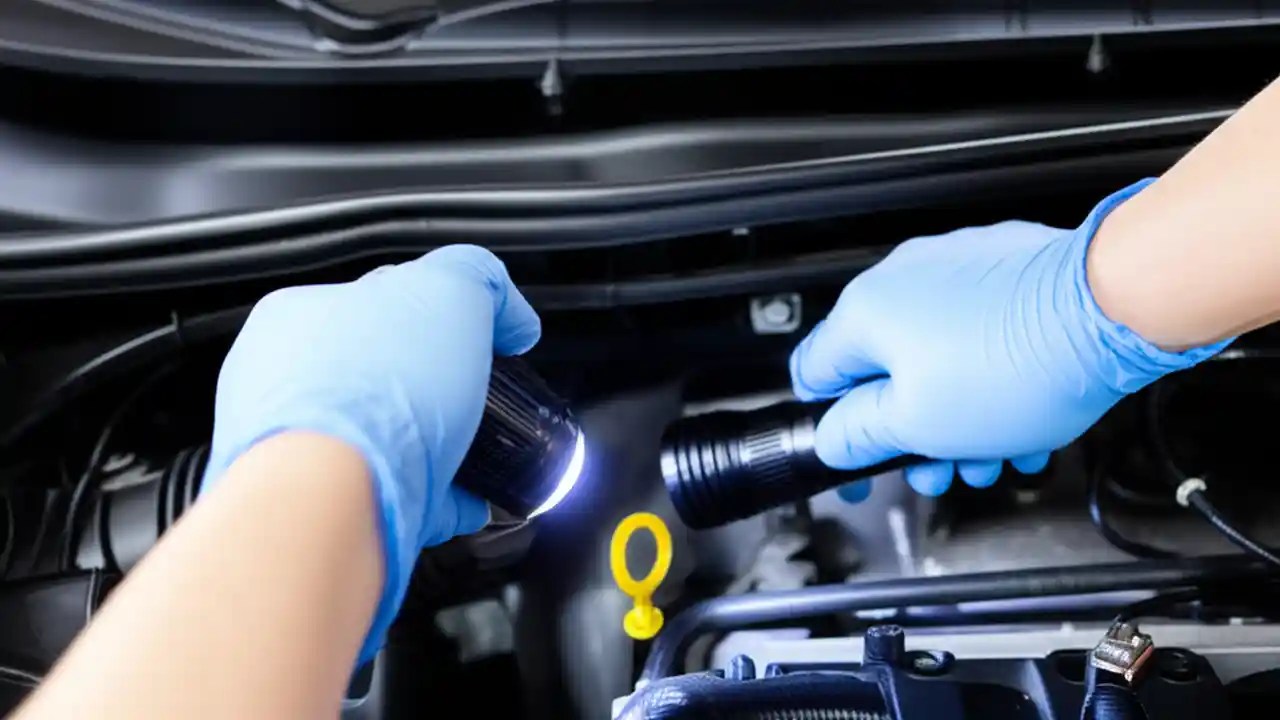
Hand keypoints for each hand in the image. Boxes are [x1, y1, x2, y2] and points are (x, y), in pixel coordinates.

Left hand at [201, 245, 540, 663]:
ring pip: (381, 443)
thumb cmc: (367, 396)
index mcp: (298, 318)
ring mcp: (294, 454)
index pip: (374, 300)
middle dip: (434, 391)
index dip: (437, 317)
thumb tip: (506, 311)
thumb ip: (477, 280)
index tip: (478, 339)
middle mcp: (284, 386)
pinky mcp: (316, 512)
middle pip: (379, 376)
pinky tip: (463, 504)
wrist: (329, 502)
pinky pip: (386, 499)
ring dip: (436, 451)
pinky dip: (431, 502)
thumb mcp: (450, 290)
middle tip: (481, 401)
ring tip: (478, 462)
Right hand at [789, 180, 1229, 497]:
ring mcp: (958, 269)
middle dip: (915, 434)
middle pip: (885, 376)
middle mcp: (903, 279)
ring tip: (997, 449)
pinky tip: (1024, 414)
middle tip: (943, 466)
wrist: (1116, 306)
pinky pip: (981, 336)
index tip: (856, 461)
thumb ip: (858, 435)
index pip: (814, 377)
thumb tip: (831, 440)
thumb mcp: (918, 426)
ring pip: (938, 361)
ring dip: (959, 417)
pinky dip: (993, 380)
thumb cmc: (1024, 359)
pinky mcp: (1006, 271)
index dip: (831, 430)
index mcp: (865, 313)